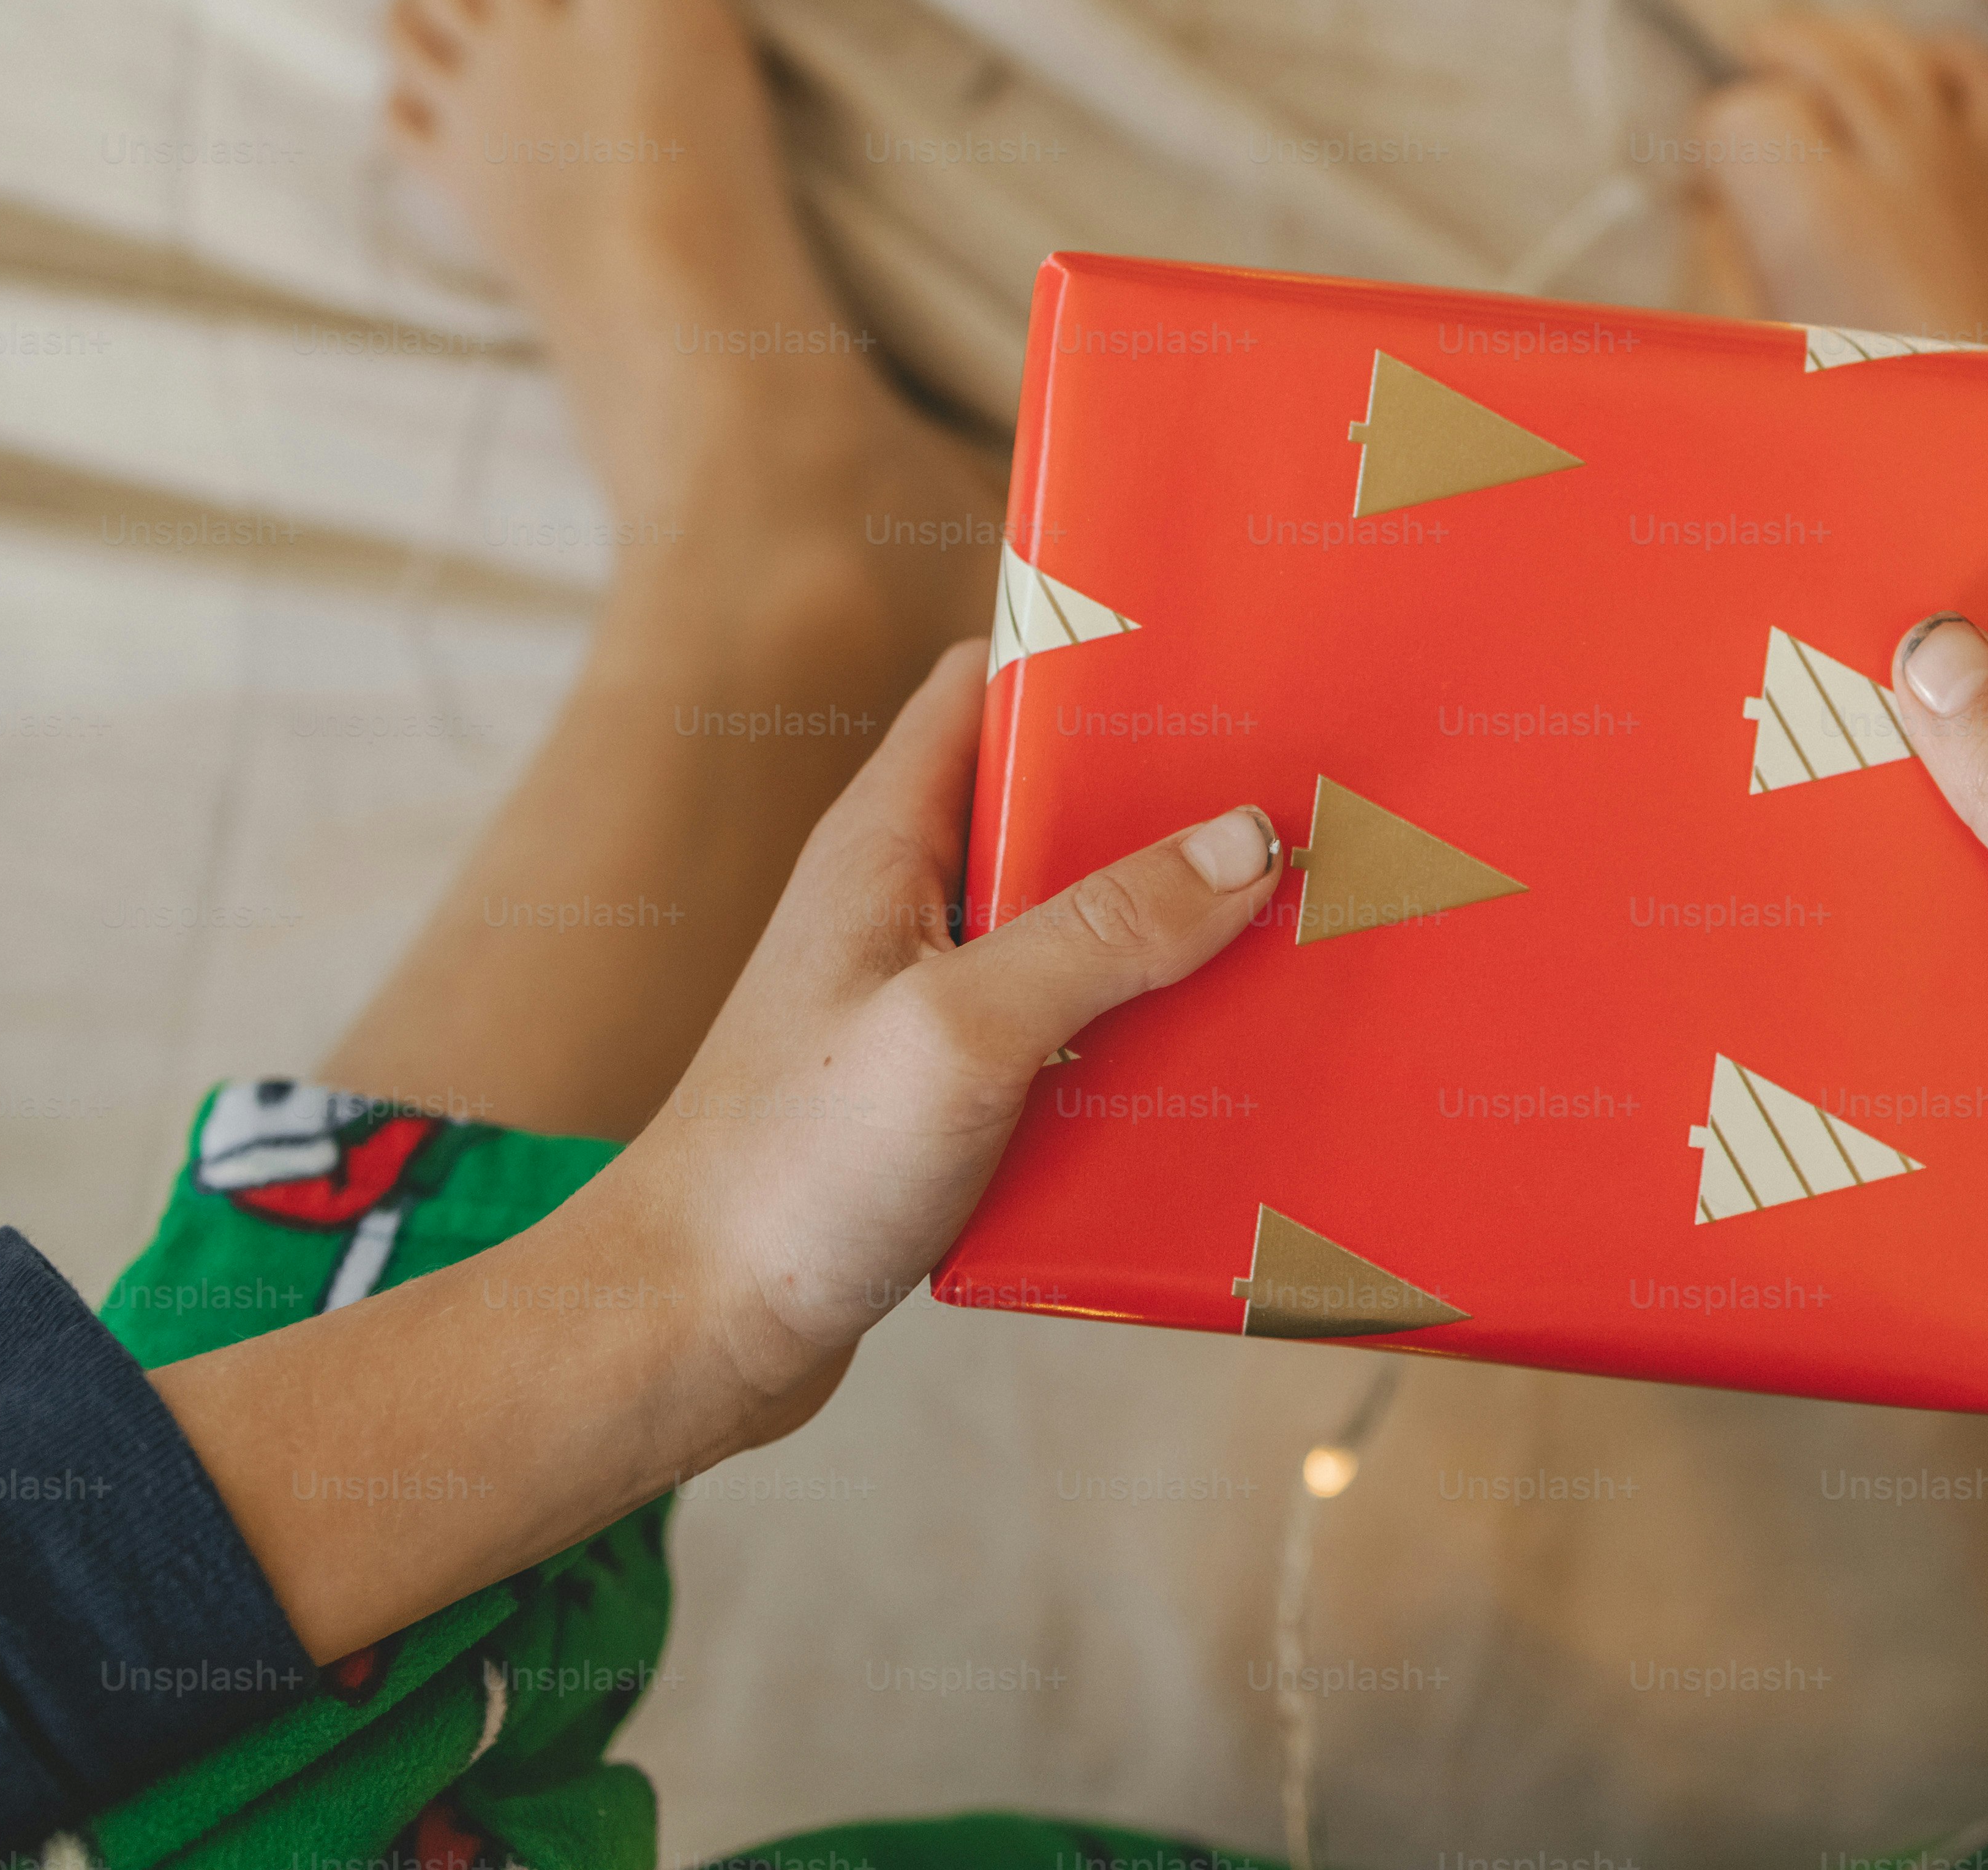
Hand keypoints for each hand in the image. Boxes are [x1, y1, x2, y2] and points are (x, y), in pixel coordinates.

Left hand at [154, 643, 1277, 1662]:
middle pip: (1056, 807)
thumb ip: (1104, 932)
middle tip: (1300, 799)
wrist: (687, 1336)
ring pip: (1075, 930)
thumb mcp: (965, 1031)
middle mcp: (902, 904)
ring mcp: (923, 1002)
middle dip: (1170, 802)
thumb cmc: (786, 1169)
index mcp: (884, 841)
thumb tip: (1247, 838)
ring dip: (1170, 934)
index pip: (988, 684)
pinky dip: (1142, 1039)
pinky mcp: (948, 1096)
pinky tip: (1224, 1068)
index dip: (1091, 651)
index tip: (1212, 651)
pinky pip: (1072, 1036)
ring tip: (1297, 928)